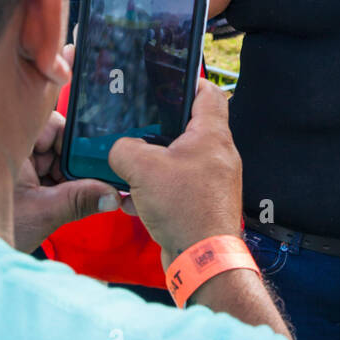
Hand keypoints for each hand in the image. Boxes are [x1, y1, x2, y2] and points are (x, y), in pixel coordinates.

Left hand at [12, 45, 122, 251]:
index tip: (82, 69)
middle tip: (95, 169)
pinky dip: (61, 179)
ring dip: (69, 169)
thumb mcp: (41, 214)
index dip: (65, 98)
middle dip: (74, 151)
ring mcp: (14, 162)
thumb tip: (114, 193)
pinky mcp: (18, 179)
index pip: (46, 113)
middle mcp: (9, 145)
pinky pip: (48, 169)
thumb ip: (79, 200)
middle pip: (56, 134)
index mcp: (8, 141)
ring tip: (82, 187)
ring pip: (54, 153)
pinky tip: (74, 191)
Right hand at [108, 79, 242, 267]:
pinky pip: (181, 184)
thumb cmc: (185, 209)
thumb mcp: (141, 168)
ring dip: (158, 160)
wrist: (203, 259)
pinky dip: (161, 186)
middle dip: (163, 125)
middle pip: (192, 125)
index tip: (168, 80)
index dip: (189, 81)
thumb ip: (124, 148)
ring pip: (183, 157)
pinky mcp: (206, 202)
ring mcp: (215, 180)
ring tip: (134, 162)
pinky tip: (138, 196)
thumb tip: (121, 149)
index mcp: (212, 135)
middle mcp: (219, 154)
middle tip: (140, 123)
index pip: (209, 92)